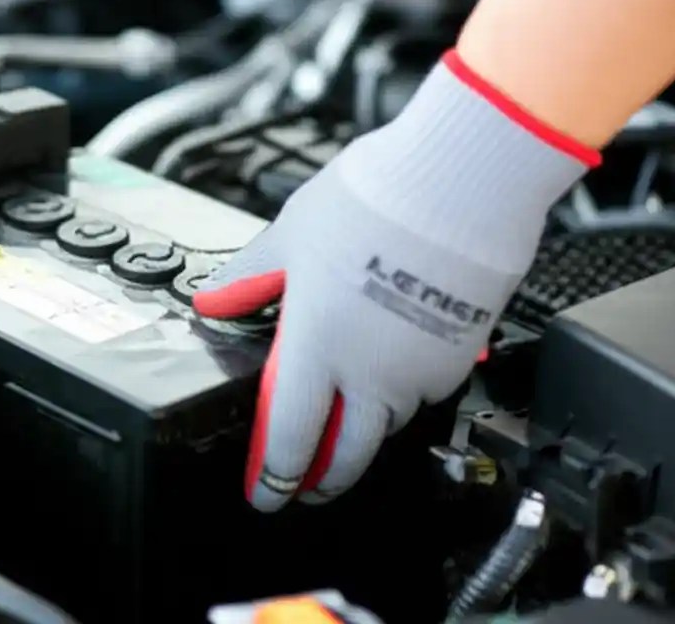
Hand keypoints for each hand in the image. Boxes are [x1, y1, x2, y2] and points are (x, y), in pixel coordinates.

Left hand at [193, 50, 597, 511]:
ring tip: (344, 421)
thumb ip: (249, 279)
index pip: (289, 440)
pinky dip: (403, 394)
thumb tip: (213, 301)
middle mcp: (369, 376)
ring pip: (387, 426)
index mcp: (316, 351)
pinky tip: (391, 368)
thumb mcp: (289, 236)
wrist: (459, 184)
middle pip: (346, 457)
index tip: (265, 490)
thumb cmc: (374, 202)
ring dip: (362, 433)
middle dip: (322, 480)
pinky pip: (426, 393)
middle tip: (307, 485)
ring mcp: (421, 372)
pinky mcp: (460, 357)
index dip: (274, 476)